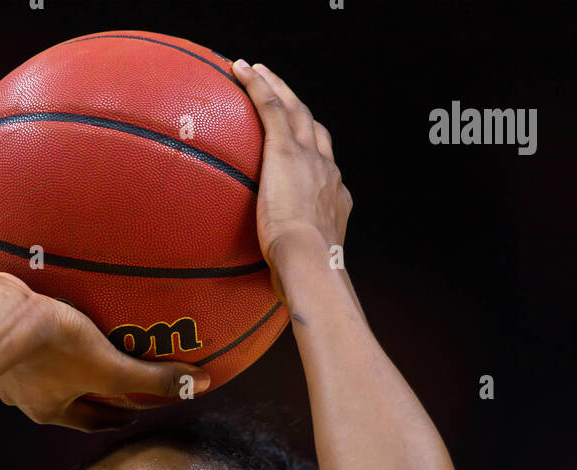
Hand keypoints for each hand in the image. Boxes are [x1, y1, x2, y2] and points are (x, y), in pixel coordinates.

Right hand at [0, 275, 210, 430]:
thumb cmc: (51, 347)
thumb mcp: (110, 367)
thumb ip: (154, 379)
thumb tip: (200, 384)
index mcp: (50, 409)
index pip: (89, 420)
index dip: (111, 418)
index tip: (129, 414)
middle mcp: (24, 394)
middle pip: (63, 398)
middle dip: (85, 393)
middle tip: (106, 384)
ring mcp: (3, 367)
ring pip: (37, 369)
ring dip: (56, 363)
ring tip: (72, 347)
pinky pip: (18, 337)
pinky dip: (32, 333)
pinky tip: (40, 314)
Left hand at [231, 60, 352, 300]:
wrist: (310, 265)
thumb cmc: (306, 281)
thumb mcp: (303, 273)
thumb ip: (293, 272)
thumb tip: (279, 294)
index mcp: (336, 200)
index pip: (325, 169)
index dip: (314, 154)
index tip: (303, 148)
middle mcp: (328, 173)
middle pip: (314, 130)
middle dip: (298, 109)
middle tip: (281, 94)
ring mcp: (310, 159)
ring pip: (295, 110)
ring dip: (277, 87)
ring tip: (257, 71)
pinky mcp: (286, 151)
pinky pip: (271, 107)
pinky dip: (258, 85)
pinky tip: (241, 68)